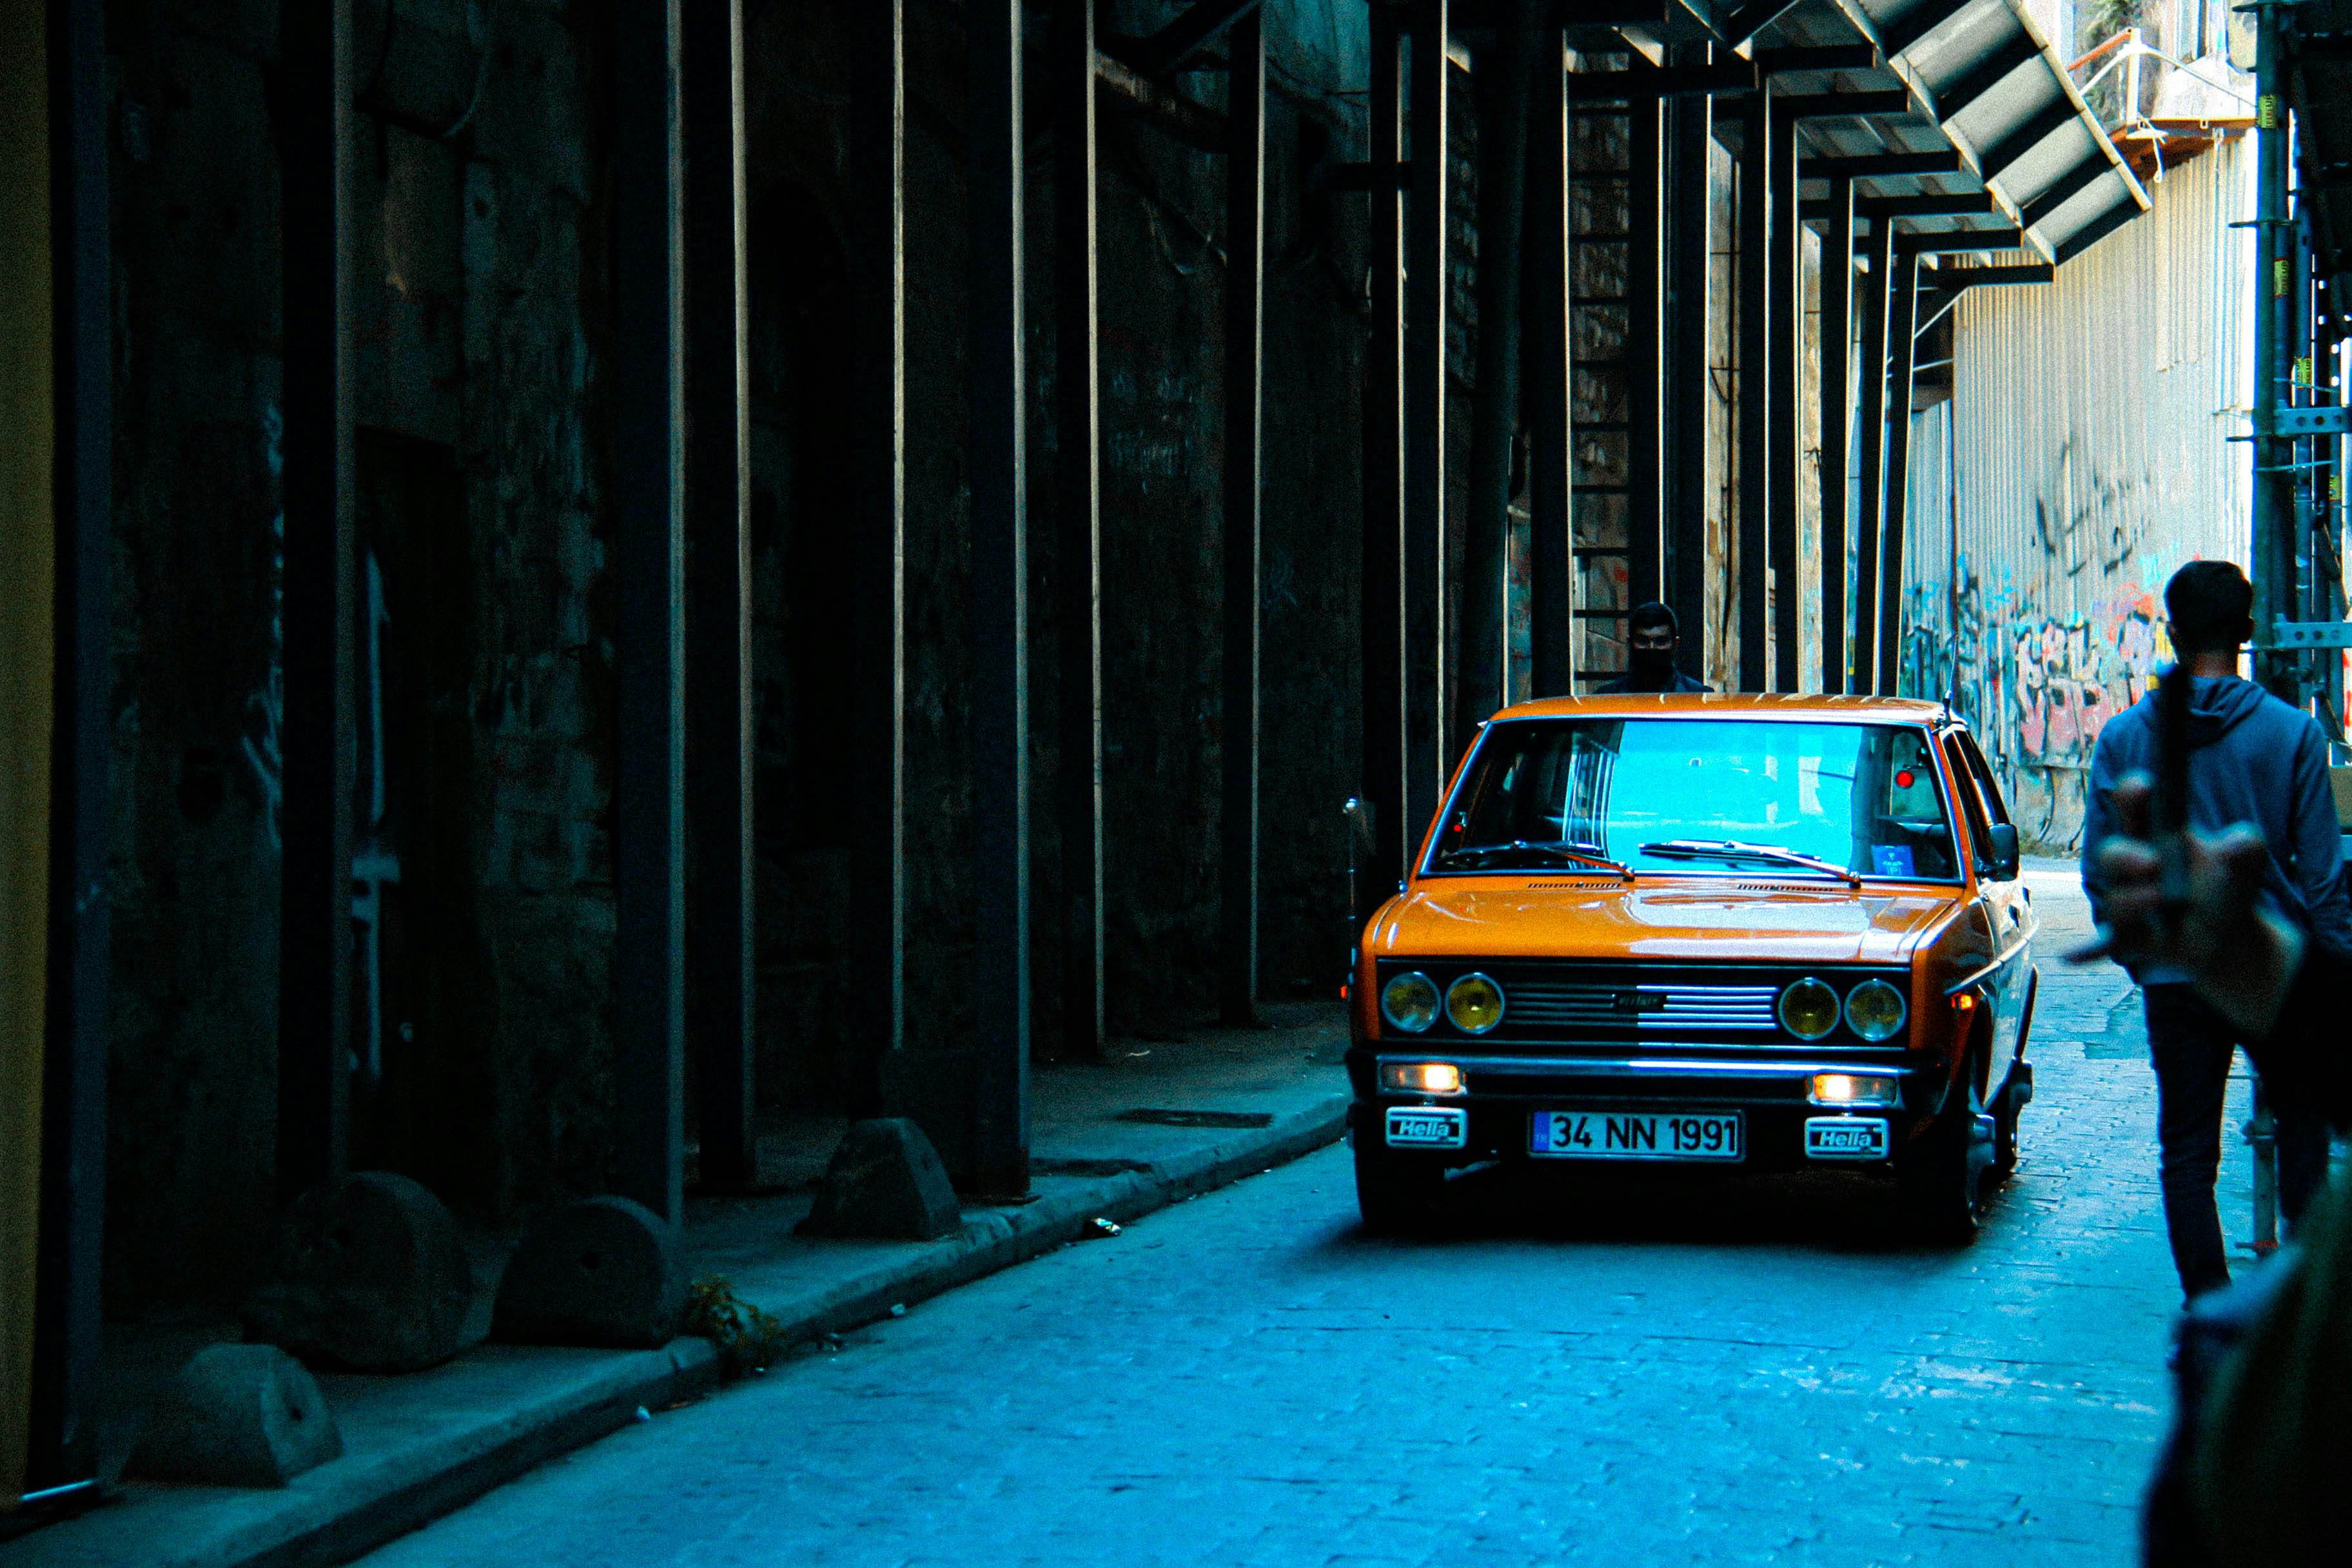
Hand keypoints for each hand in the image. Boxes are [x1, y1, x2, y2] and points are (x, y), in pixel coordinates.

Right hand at [2070, 772, 2304, 1036]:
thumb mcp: (2245, 862)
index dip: (2133, 794)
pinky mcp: (2128, 938)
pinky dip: (2085, 950)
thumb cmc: (2225, 887)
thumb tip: (2239, 842)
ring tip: (2159, 899)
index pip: (2135, 808)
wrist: (2229, 937)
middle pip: (2111, 853)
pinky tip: (2070, 956)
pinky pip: (2101, 944)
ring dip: (2132, 900)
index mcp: (2156, 836)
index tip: (2143, 787)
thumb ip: (2245, 846)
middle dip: (2126, 856)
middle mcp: (2134, 867)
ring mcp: (2127, 902)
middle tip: (2153, 863)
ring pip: (2114, 899)